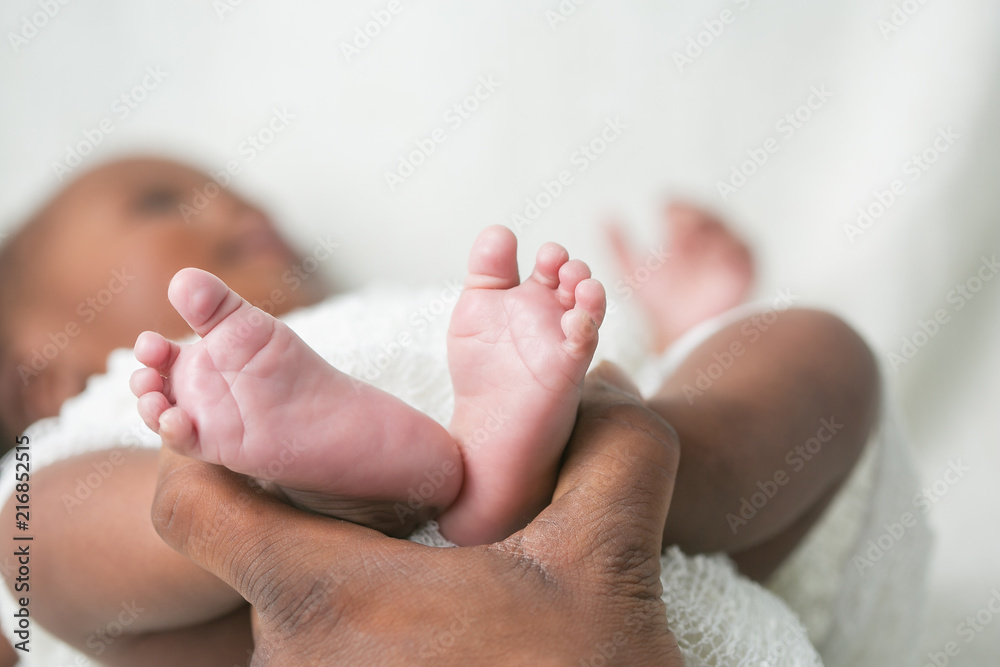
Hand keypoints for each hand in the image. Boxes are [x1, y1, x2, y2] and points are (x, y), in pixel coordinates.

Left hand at [150, 362, 684, 665]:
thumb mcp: (608, 556)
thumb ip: (610, 450)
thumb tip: (611, 383)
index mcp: (328, 596)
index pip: (191, 508)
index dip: (209, 461)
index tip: (268, 446)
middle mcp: (291, 661)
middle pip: (256, 558)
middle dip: (320, 528)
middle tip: (404, 521)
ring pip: (295, 617)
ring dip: (352, 596)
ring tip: (439, 596)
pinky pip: (321, 659)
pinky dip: (366, 644)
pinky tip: (443, 645)